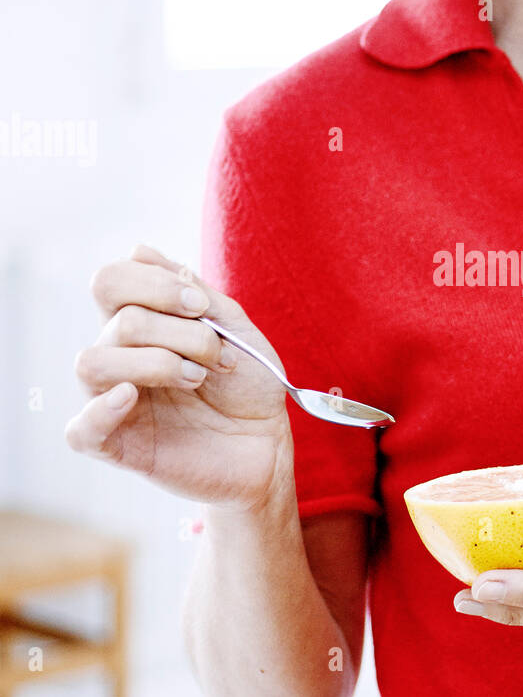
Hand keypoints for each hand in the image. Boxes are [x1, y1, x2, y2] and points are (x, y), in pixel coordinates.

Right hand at [65, 243, 292, 509]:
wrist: (269, 444)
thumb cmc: (249, 385)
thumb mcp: (233, 328)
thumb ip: (191, 292)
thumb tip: (139, 250)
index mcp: (143, 324)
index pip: (111, 282)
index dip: (153, 283)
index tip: (200, 305)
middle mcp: (121, 357)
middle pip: (119, 321)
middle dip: (180, 333)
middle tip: (217, 355)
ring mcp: (115, 401)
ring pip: (93, 363)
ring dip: (156, 364)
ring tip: (196, 379)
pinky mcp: (118, 446)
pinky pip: (80, 430)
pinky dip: (100, 410)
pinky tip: (131, 397)